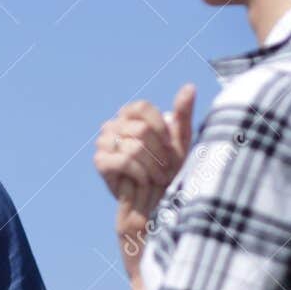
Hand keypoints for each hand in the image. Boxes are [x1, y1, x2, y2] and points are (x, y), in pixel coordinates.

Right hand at [95, 83, 195, 219]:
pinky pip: (123, 161)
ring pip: (133, 146)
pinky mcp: (100, 162)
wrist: (156, 202)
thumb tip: (189, 86)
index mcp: (130, 117)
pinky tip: (144, 181)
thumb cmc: (169, 170)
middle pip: (140, 129)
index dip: (159, 127)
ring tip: (158, 177)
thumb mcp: (181, 140)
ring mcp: (104, 143)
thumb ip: (183, 114)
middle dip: (159, 152)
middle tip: (166, 168)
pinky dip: (140, 173)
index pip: (141, 107)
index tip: (169, 145)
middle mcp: (114, 126)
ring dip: (152, 165)